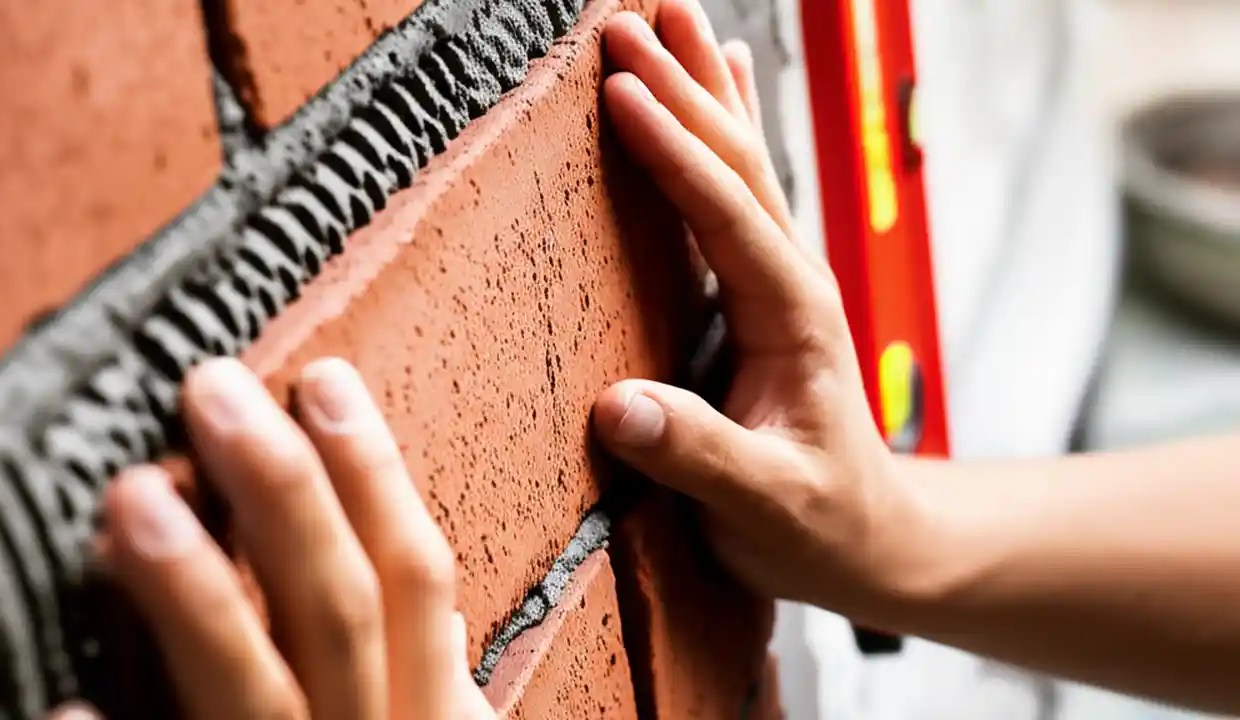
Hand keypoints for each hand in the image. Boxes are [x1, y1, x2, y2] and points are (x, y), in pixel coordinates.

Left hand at [75, 358, 494, 718]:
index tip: (321, 381)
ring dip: (196, 589)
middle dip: (283, 491)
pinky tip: (67, 702)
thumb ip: (433, 678)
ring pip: (256, 686)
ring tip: (136, 497)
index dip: (374, 475)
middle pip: (340, 608)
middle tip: (214, 393)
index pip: (414, 576)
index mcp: (432, 709)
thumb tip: (448, 618)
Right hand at [592, 0, 927, 617]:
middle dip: (678, 84)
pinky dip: (725, 126)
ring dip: (700, 83)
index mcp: (791, 314)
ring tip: (669, 13)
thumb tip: (619, 406)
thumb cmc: (823, 527)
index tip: (617, 89)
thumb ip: (700, 457)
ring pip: (738, 160)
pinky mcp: (758, 293)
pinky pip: (736, 192)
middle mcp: (788, 280)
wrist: (874, 541)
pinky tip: (725, 76)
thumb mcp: (766, 506)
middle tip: (620, 18)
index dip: (671, 147)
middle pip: (734, 159)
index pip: (725, 211)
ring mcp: (776, 280)